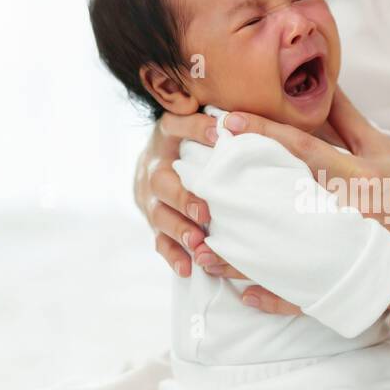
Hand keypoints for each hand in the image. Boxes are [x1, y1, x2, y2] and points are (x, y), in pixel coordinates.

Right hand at [134, 112, 242, 279]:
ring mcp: (150, 196)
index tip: (219, 133)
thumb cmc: (199, 144)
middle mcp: (154, 165)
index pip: (176, 126)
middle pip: (161, 180)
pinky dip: (173, 255)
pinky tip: (188, 267)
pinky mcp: (153, 221)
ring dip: (178, 229)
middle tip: (205, 211)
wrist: (157, 160)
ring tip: (198, 242)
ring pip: (159, 214)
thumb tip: (240, 121)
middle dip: (184, 197)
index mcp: (167, 136)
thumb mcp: (202, 126)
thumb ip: (223, 125)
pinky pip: (159, 241)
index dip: (194, 129)